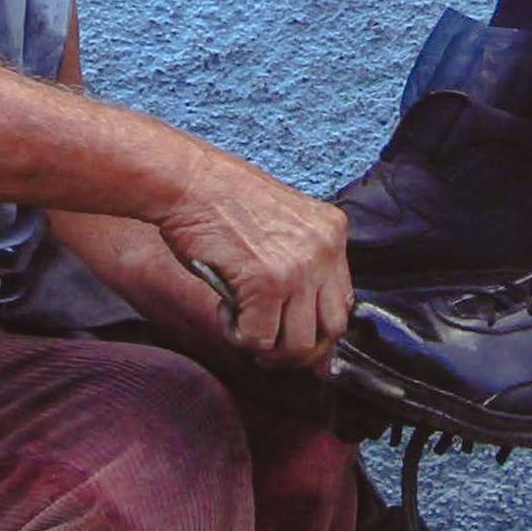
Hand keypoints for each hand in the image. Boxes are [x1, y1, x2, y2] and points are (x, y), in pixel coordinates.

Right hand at [158, 158, 354, 371]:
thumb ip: (300, 264)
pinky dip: (237, 336)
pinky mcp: (265, 283)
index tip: (290, 332)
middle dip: (299, 348)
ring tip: (242, 323)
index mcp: (332, 232)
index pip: (344, 302)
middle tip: (267, 343)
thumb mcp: (281, 224)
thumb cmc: (221, 201)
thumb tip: (305, 320)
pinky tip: (224, 311)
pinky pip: (259, 338)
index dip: (317, 327)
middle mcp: (324, 250)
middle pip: (332, 330)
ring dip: (267, 347)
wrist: (187, 181)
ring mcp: (298, 268)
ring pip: (299, 345)